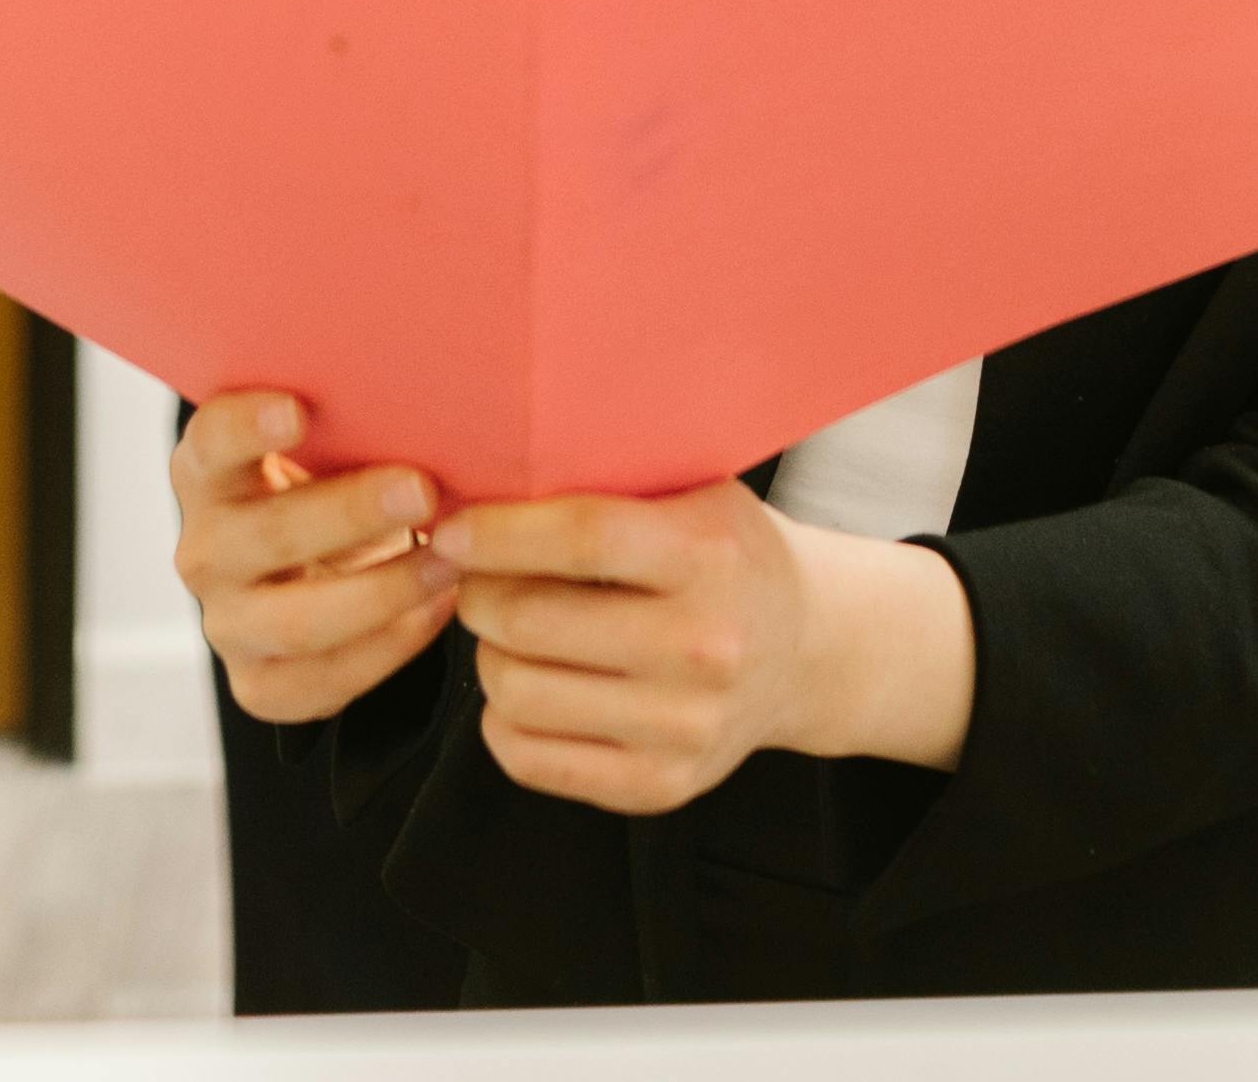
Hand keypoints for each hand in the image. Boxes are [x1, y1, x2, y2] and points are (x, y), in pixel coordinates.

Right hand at [174, 393, 456, 726]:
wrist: (314, 577)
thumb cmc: (332, 489)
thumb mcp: (327, 450)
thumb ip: (350, 424)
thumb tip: (430, 396)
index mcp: (207, 473)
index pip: (210, 443)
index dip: (246, 426)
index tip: (298, 410)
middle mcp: (205, 550)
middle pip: (267, 535)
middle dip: (350, 513)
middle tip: (422, 489)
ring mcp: (226, 624)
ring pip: (298, 621)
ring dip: (384, 590)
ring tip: (451, 561)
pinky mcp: (258, 685)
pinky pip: (324, 680)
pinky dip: (389, 647)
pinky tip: (436, 610)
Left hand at [432, 482, 970, 812]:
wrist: (806, 651)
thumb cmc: (727, 556)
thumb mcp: (693, 493)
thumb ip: (608, 480)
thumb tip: (483, 472)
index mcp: (709, 557)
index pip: (583, 538)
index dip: (498, 533)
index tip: (451, 528)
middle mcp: (704, 648)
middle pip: (533, 622)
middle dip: (479, 594)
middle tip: (477, 579)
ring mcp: (683, 728)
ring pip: (518, 694)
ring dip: (490, 656)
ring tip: (511, 632)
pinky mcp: (659, 786)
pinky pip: (528, 758)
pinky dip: (504, 720)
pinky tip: (531, 685)